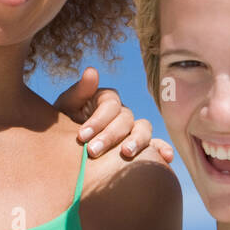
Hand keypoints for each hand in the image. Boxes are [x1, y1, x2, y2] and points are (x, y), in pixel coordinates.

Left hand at [52, 66, 173, 163]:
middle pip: (126, 119)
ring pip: (143, 130)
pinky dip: (162, 149)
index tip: (82, 136)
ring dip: (137, 141)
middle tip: (92, 151)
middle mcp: (122, 112)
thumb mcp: (65, 106)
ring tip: (125, 154)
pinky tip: (166, 158)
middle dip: (110, 136)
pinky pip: (154, 145)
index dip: (97, 120)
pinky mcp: (138, 145)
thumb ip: (79, 91)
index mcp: (106, 100)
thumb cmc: (64, 122)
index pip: (110, 106)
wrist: (64, 147)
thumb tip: (92, 71)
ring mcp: (132, 129)